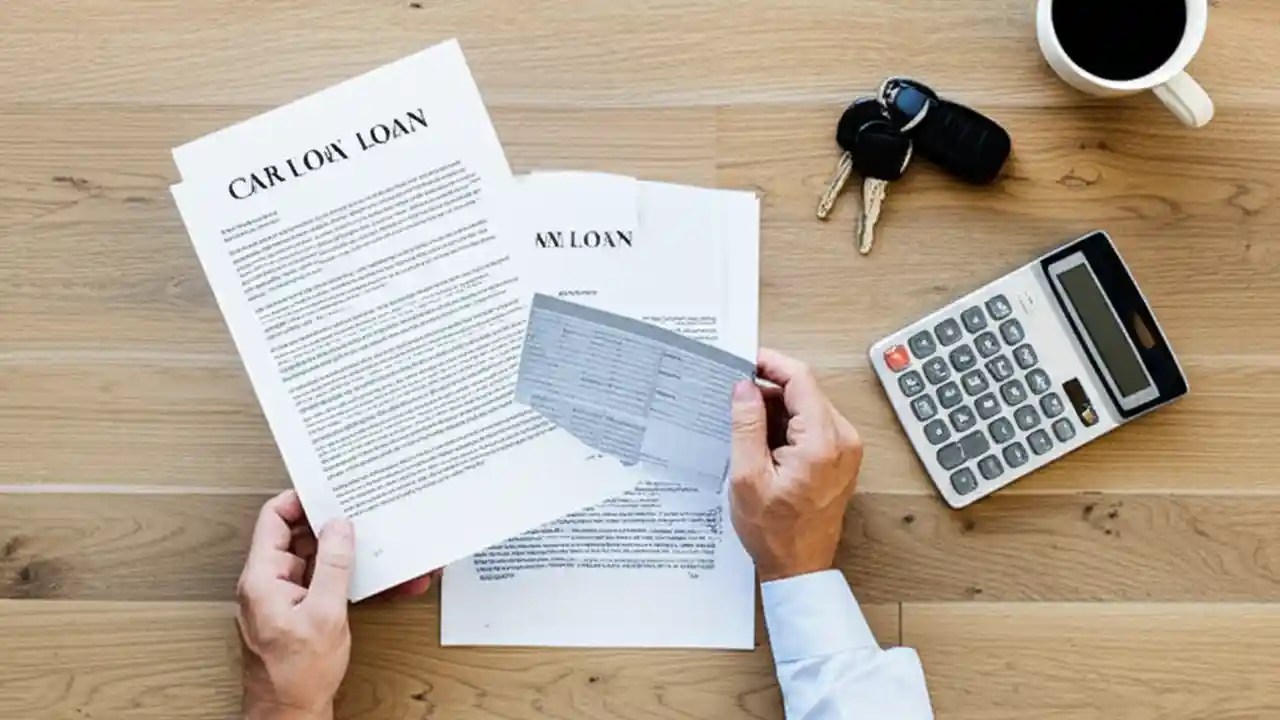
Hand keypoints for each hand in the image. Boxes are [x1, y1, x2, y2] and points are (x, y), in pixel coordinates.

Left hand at [236, 491, 433, 719]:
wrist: (288, 714)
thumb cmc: (296, 675)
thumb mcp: (325, 614)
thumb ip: (333, 566)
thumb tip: (339, 527)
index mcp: (262, 578)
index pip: (274, 518)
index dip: (301, 500)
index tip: (329, 492)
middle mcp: (266, 583)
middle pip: (295, 535)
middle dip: (330, 525)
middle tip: (358, 512)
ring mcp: (280, 596)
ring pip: (310, 558)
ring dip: (341, 552)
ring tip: (370, 543)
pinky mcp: (295, 609)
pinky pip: (317, 579)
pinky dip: (341, 574)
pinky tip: (365, 574)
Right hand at [728, 348, 862, 582]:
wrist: (800, 567)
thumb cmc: (774, 532)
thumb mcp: (746, 477)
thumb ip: (746, 426)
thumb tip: (743, 388)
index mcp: (822, 442)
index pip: (800, 379)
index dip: (770, 363)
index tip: (744, 360)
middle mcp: (842, 439)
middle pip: (805, 390)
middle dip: (768, 389)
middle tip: (734, 398)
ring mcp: (846, 447)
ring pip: (808, 405)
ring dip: (776, 408)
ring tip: (745, 429)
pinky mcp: (841, 456)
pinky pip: (813, 424)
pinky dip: (788, 424)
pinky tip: (763, 442)